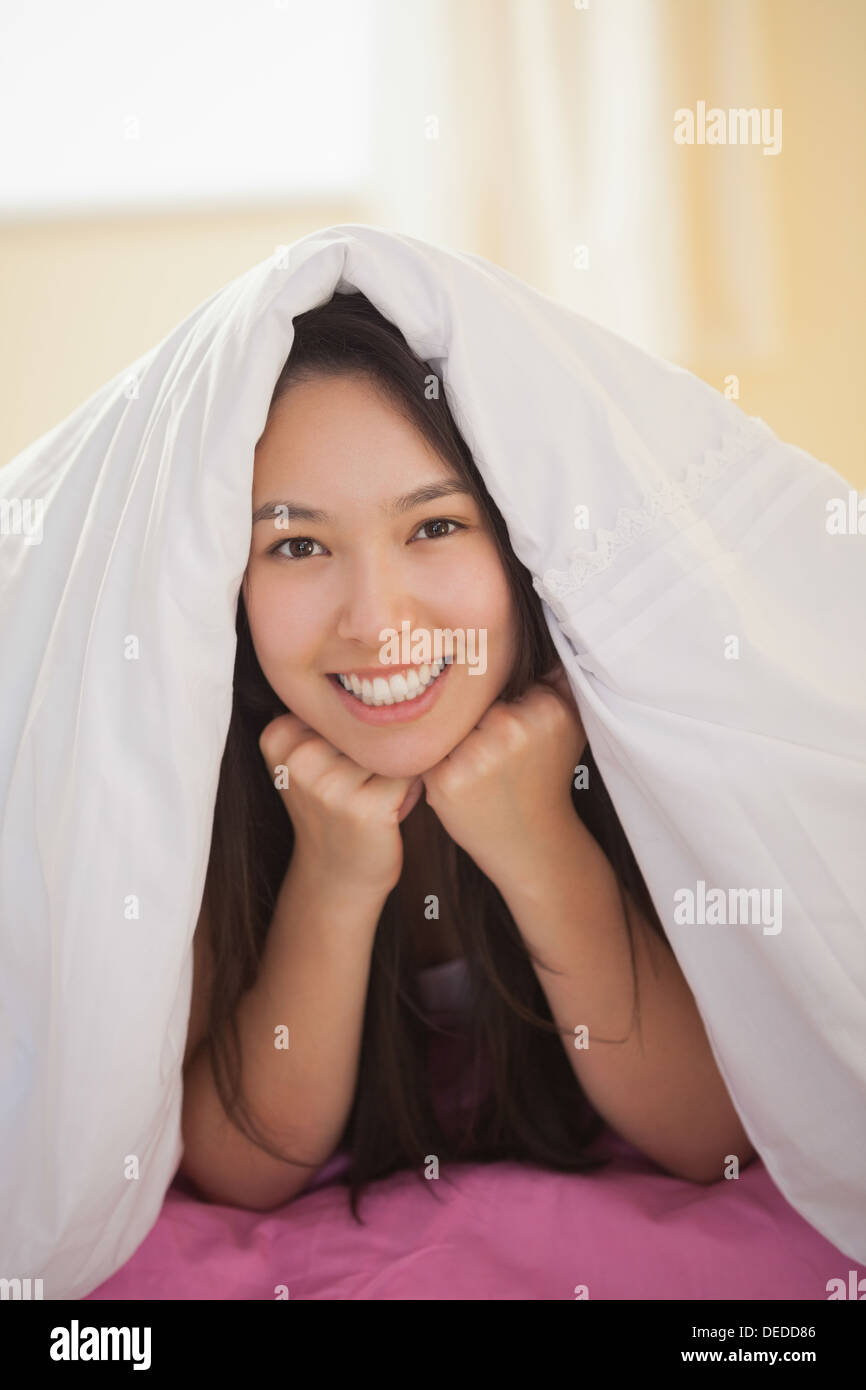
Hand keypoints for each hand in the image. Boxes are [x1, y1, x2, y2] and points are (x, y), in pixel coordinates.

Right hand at [259, 713, 423, 895]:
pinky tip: (391, 806)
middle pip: (366, 722)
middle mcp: (299, 758)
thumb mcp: (309, 755)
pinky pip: (410, 771)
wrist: (336, 874)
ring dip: (397, 764)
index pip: (341, 701)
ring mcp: (330, 784)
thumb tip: (376, 673)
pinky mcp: (366, 807)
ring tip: (375, 792)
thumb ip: (325, 714)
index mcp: (278, 736)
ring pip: (390, 745)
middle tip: (361, 782)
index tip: (338, 761)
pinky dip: (411, 785)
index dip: (353, 728)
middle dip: (377, 746)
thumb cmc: (333, 803)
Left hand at [419, 666, 586, 888]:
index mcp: (546, 709)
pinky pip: (427, 747)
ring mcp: (477, 754)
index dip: (498, 697)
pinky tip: (458, 778)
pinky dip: (435, 758)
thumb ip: (559, 676)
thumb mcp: (568, 724)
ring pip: (448, 721)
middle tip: (491, 749)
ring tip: (476, 764)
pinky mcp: (446, 779)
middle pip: (471, 697)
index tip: (505, 722)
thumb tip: (547, 625)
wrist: (532, 842)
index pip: (499, 676)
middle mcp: (512, 728)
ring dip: (452, 737)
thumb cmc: (543, 776)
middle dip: (473, 716)